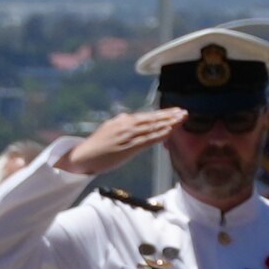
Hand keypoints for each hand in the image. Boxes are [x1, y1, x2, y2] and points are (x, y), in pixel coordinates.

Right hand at [66, 109, 184, 175]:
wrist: (83, 156)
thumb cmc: (97, 146)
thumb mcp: (110, 129)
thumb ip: (122, 124)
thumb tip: (129, 118)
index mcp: (123, 121)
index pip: (147, 116)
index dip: (163, 114)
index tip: (176, 112)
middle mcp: (126, 125)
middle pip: (152, 119)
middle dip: (169, 116)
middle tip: (184, 112)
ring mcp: (127, 136)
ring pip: (151, 127)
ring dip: (167, 123)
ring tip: (181, 120)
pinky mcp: (126, 148)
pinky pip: (146, 140)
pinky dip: (158, 135)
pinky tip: (169, 132)